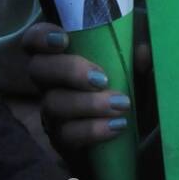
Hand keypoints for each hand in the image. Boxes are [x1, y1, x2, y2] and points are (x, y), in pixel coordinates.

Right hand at [22, 22, 130, 149]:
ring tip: (122, 104)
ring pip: (52, 103)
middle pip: (37, 69)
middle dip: (68, 70)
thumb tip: (144, 52)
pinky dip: (93, 129)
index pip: (34, 41)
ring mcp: (52, 113)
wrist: (134, 142)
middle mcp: (51, 84)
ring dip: (88, 103)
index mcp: (65, 58)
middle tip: (102, 78)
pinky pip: (66, 135)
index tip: (64, 40)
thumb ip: (141, 63)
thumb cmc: (131, 96)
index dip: (41, 37)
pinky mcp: (61, 142)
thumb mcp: (141, 77)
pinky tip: (117, 126)